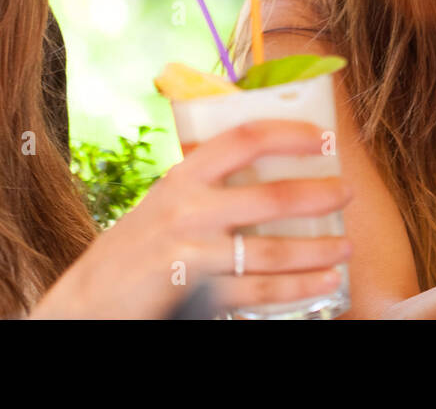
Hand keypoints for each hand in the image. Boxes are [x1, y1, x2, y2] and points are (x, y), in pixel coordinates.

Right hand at [31, 119, 351, 318]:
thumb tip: (267, 173)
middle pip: (270, 196)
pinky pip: (259, 291)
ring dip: (317, 249)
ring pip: (271, 250)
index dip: (288, 133)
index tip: (322, 137)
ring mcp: (192, 251)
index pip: (243, 139)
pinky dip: (298, 288)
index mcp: (182, 177)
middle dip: (318, 195)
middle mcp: (187, 208)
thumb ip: (205, 189)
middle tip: (346, 194)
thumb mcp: (165, 204)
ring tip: (345, 248)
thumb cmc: (136, 250)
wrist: (89, 300)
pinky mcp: (196, 291)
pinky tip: (324, 283)